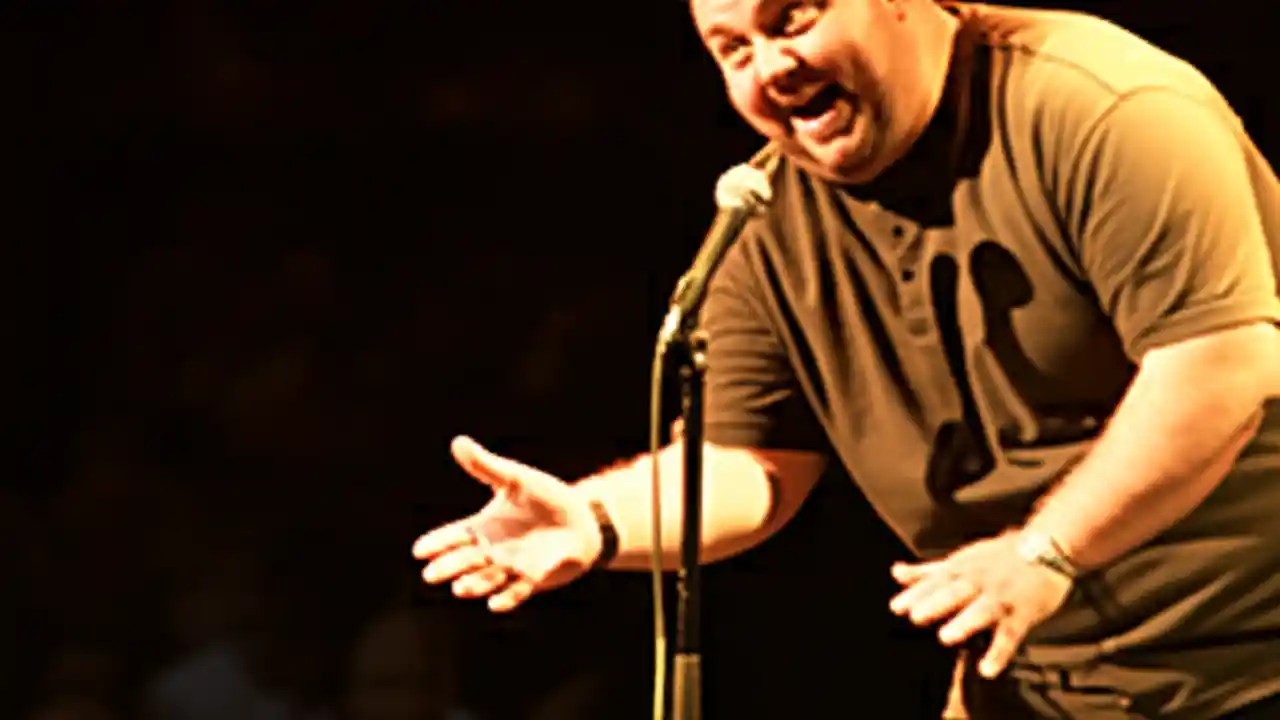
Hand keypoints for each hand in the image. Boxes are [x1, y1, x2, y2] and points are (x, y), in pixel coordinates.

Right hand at [411, 436, 601, 611]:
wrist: (581, 520)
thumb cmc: (546, 498)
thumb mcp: (516, 479)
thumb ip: (486, 466)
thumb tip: (458, 442)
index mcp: (484, 527)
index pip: (454, 536)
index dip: (437, 543)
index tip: (419, 551)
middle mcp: (493, 551)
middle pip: (466, 561)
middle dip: (449, 567)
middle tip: (431, 574)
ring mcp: (512, 567)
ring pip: (488, 579)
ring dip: (474, 584)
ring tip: (460, 588)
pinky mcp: (534, 579)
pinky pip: (518, 591)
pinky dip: (507, 598)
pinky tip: (495, 604)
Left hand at [888, 531, 1072, 678]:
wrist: (1049, 546)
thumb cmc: (1000, 557)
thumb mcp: (961, 560)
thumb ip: (928, 571)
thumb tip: (895, 573)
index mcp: (962, 569)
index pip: (936, 581)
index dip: (916, 594)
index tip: (896, 606)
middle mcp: (980, 582)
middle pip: (956, 592)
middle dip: (935, 603)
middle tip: (915, 616)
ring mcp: (1002, 597)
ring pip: (983, 610)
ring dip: (965, 622)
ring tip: (946, 637)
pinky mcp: (1023, 613)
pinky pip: (1011, 634)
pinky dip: (999, 652)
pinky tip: (987, 669)